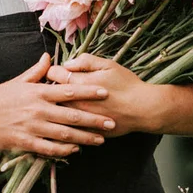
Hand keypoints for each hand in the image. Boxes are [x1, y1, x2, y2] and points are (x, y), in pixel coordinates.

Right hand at [0, 52, 114, 157]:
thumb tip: (49, 58)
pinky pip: (49, 148)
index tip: (106, 91)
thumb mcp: (18, 81)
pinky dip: (64, 150)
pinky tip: (76, 150)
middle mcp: (38, 109)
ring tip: (100, 139)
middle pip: (72, 115)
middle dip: (94, 119)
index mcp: (38, 92)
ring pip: (64, 134)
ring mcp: (33, 127)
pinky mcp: (26, 142)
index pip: (68, 90)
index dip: (89, 91)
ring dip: (84, 137)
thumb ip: (37, 72)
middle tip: (112, 121)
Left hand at [45, 54, 161, 136]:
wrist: (142, 109)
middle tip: (58, 87)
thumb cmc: (127, 85)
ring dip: (57, 106)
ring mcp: (79, 119)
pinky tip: (70, 120)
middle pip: (50, 94)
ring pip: (57, 112)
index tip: (57, 72)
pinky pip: (68, 128)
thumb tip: (68, 63)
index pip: (52, 74)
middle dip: (51, 89)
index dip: (53, 70)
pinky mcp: (85, 131)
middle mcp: (74, 102)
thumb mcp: (108, 65)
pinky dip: (66, 123)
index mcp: (78, 83)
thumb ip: (85, 61)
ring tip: (63, 102)